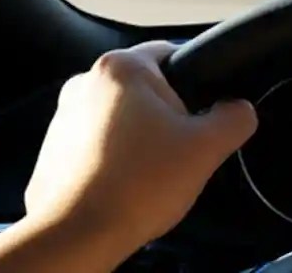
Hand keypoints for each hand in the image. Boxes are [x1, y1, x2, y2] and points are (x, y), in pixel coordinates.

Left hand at [23, 41, 257, 253]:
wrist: (78, 236)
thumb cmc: (138, 185)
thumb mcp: (206, 148)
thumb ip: (234, 118)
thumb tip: (239, 110)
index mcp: (122, 68)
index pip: (173, 53)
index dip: (196, 85)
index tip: (200, 118)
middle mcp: (84, 83)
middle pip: (146, 91)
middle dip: (166, 119)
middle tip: (178, 152)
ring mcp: (63, 118)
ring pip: (120, 119)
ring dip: (138, 140)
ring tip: (149, 176)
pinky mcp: (52, 150)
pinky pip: (96, 146)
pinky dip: (113, 161)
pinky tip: (125, 187)